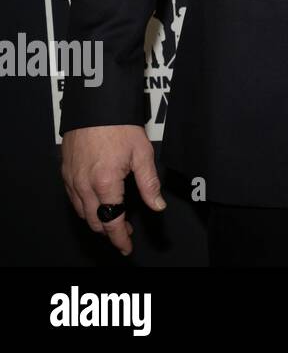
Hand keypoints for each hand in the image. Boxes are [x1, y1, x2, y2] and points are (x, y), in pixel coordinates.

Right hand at [60, 124, 165, 256]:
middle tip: (124, 233)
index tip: (126, 247)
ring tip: (114, 219)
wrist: (95, 106)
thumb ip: (149, 183)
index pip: (112, 220)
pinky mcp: (65, 172)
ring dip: (97, 220)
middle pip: (94, 220)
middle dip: (109, 231)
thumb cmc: (119, 126)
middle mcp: (83, 184)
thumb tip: (157, 205)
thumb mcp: (142, 153)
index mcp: (105, 182)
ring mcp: (71, 179)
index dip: (119, 238)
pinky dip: (85, 207)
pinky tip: (97, 203)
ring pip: (82, 211)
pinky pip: (73, 198)